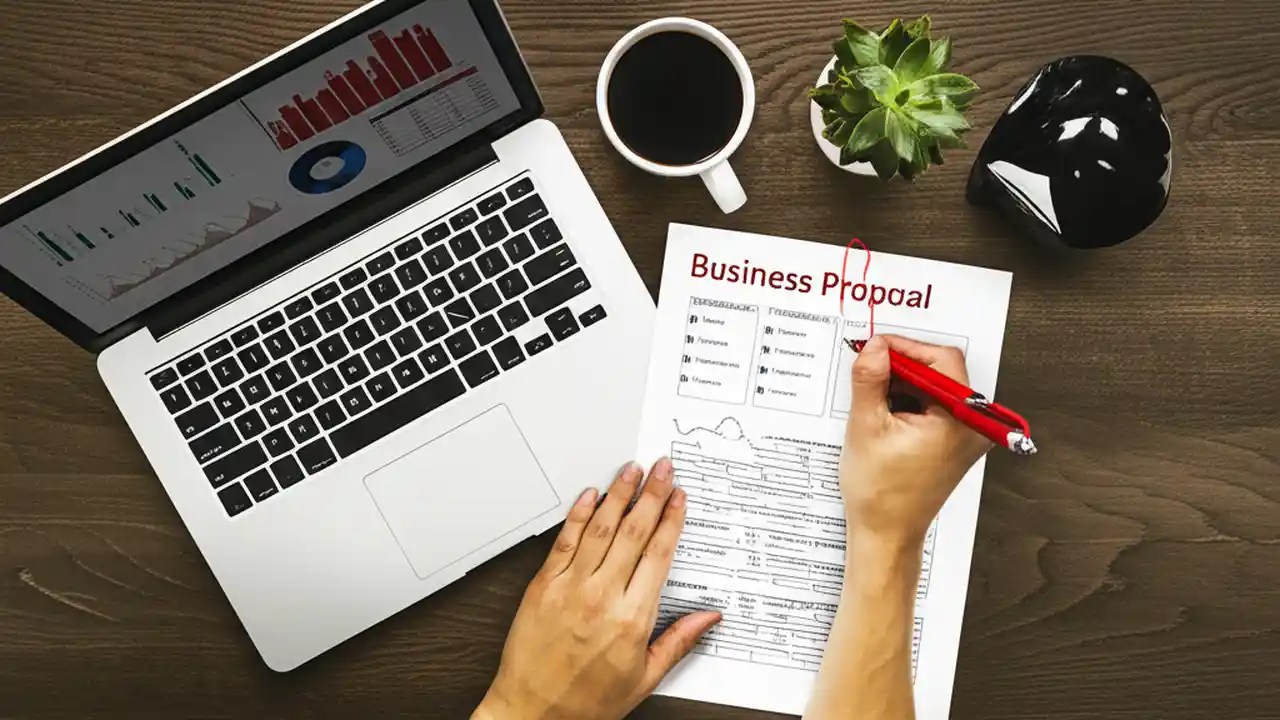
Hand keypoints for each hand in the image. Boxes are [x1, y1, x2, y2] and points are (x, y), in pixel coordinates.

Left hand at [473, 459, 721, 719]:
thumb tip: (709, 617)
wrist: (532, 714)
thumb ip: (679, 641)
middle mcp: (602, 597)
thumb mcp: (644, 678)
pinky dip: (579, 515)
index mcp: (632, 618)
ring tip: (631, 470)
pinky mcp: (543, 587)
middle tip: (662, 467)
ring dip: (618, 494)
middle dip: (651, 494)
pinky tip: (590, 495)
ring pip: (600, 529)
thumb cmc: (586, 703)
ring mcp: (570, 588)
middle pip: (633, 532)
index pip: (659, 554)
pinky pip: (564, 542)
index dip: (671, 520)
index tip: (679, 497)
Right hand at [841, 335, 991, 547]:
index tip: (877, 348)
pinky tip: (885, 415)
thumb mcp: (866, 426)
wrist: (886, 534)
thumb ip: (870, 379)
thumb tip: (874, 347)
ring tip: (875, 402)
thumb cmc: (881, 494)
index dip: (906, 348)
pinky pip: (934, 407)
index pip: (942, 360)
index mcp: (960, 421)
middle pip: (941, 372)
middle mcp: (972, 427)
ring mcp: (966, 436)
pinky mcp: (954, 443)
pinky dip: (909, 403)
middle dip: (902, 368)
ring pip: (935, 388)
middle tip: (871, 371)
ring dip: (903, 386)